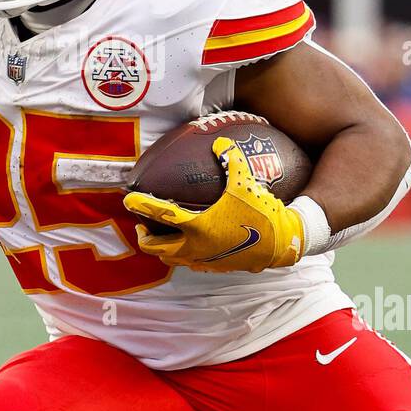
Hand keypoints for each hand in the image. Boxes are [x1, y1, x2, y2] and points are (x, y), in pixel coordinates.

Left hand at [123, 136, 304, 272]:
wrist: (283, 244)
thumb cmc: (262, 214)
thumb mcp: (246, 183)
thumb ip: (231, 160)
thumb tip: (221, 142)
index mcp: (198, 226)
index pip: (161, 214)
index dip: (141, 205)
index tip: (127, 199)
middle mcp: (196, 247)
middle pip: (156, 247)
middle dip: (144, 237)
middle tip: (140, 225)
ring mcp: (205, 260)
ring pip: (172, 259)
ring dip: (161, 249)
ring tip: (159, 236)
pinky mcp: (216, 267)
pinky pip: (190, 264)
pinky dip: (182, 255)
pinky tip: (189, 245)